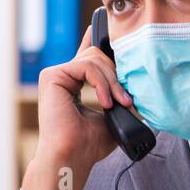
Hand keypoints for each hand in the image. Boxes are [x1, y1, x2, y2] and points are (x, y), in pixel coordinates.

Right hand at [22, 25, 134, 189]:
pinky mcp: (52, 76)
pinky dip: (101, 83)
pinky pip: (85, 66)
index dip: (102, 39)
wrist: (73, 157)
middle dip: (118, 75)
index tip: (118, 32)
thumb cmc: (89, 144)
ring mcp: (56, 75)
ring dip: (113, 82)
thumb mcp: (112, 114)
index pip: (90, 54)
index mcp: (75, 83)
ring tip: (117, 103)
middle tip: (127, 99)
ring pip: (94, 59)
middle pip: (98, 55)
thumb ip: (118, 95)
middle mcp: (64, 76)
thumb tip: (137, 86)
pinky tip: (105, 101)